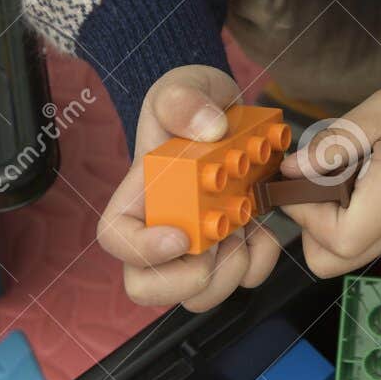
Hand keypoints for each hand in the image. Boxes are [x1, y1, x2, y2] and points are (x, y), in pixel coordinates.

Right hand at [97, 65, 281, 311]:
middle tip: (219, 243)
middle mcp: (162, 227)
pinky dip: (260, 263)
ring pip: (197, 294)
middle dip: (187, 280)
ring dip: (228, 273)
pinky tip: (264, 229)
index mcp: (140, 194)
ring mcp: (197, 244)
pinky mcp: (231, 246)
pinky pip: (243, 280)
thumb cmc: (193, 102)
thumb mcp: (183, 85)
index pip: (116, 238)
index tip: (181, 236)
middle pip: (148, 287)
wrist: (225, 111)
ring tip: (244, 229)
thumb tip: (208, 130)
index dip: (141, 250)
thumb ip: (184, 101)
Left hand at [281, 82, 380, 276]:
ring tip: (347, 170)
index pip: (331, 241)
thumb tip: (291, 169)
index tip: (301, 176)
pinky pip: (370, 235)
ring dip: (331, 220)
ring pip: (348, 251)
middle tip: (316, 180)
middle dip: (310, 226)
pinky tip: (368, 173)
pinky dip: (354, 214)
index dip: (304, 213)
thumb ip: (335, 143)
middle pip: (331, 261)